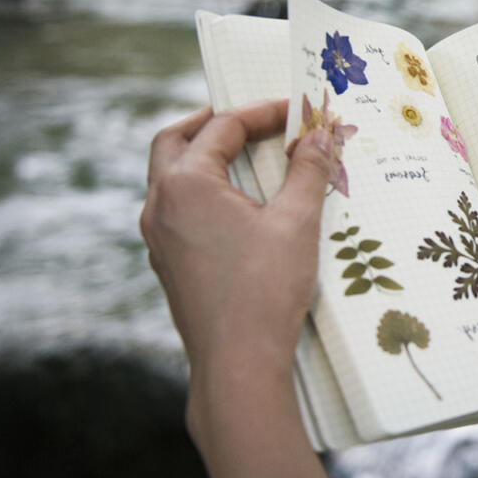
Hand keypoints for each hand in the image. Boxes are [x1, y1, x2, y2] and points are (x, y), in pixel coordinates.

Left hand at [140, 100, 334, 432]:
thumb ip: (308, 170)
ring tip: (241, 155)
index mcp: (184, 185)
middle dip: (211, 122)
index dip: (262, 112)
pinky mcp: (167, 265)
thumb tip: (320, 135)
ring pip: (168, 177)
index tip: (297, 111)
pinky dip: (199, 192)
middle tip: (249, 118)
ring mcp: (157, 238)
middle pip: (174, 141)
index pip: (221, 127)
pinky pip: (173, 210)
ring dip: (200, 157)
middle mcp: (158, 206)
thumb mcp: (296, 222)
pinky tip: (233, 206)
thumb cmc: (265, 292)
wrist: (237, 366)